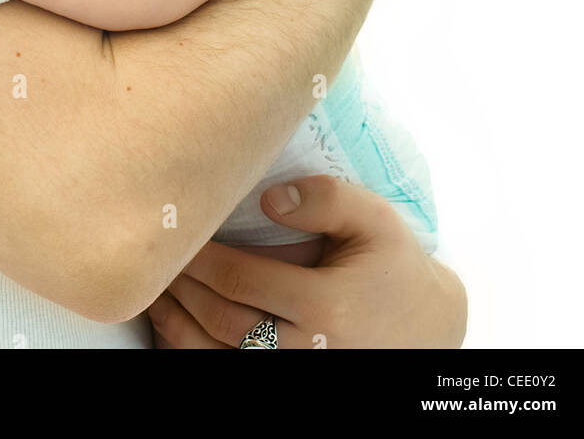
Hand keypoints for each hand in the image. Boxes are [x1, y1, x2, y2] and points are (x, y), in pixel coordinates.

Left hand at [146, 175, 466, 348]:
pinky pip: (232, 373)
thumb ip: (326, 198)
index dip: (199, 259)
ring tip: (157, 295)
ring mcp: (300, 376)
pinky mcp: (295, 385)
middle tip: (156, 261)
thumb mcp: (375, 218)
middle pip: (222, 323)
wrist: (428, 326)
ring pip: (219, 359)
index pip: (240, 281)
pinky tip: (179, 329)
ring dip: (179, 328)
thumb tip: (269, 198)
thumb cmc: (394, 264)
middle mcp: (310, 350)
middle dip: (182, 291)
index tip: (176, 235)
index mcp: (326, 305)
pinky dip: (197, 354)